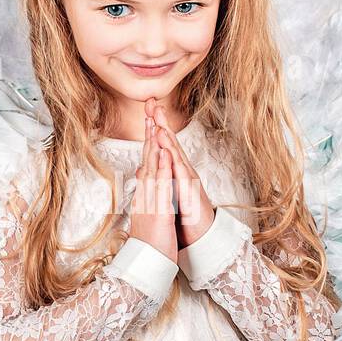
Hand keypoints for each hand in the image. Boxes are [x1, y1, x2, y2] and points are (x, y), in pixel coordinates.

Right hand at [129, 105, 178, 262]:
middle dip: (149, 133)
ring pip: (152, 168)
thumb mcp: (146, 212)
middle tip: (150, 109)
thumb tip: (141, 172)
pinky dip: (162, 168)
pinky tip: (163, 153)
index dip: (149, 140)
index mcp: (144, 195)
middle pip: (147, 158)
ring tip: (155, 122)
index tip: (151, 120)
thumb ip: (145, 191)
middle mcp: (145, 195)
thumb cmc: (150, 242)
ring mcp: (150, 202)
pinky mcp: (158, 211)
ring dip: (154, 144)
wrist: (147, 265)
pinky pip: (161, 186)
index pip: (146, 162)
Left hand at [146, 98, 214, 248]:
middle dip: (162, 125)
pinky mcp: (191, 195)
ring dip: (169, 141)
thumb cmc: (184, 215)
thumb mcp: (166, 193)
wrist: (199, 235)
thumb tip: (142, 168)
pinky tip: (170, 155)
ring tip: (159, 125)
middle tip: (154, 105)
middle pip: (171, 144)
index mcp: (174, 172)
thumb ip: (157, 178)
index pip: (163, 145)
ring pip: (177, 157)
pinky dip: (176, 165)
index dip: (155, 128)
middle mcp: (182, 172)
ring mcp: (188, 182)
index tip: (147, 111)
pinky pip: (183, 178)